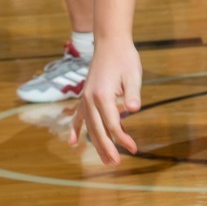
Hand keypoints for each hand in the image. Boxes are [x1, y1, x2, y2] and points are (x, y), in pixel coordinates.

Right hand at [71, 38, 143, 163]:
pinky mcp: (85, 96)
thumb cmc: (125, 57)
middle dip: (107, 148)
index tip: (134, 149)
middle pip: (98, 129)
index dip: (123, 139)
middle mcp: (90, 99)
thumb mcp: (133, 74)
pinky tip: (71, 142)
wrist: (110, 42)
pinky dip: (75, 129)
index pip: (113, 124)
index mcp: (103, 95)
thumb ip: (133, 93)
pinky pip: (78, 116)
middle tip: (116, 164)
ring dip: (96, 143)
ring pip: (89, 126)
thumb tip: (134, 109)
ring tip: (104, 159)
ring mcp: (86, 98)